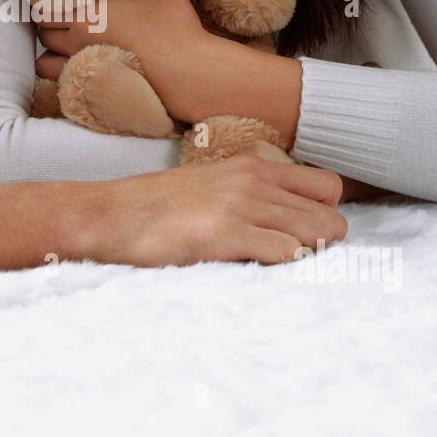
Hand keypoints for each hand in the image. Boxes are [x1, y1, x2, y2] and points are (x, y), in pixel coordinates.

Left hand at [36, 0, 209, 109]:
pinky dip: (62, 76)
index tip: (55, 0)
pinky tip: (79, 69)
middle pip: (43, 35)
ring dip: (50, 55)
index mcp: (88, 14)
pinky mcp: (95, 87)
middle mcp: (78, 41)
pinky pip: (62, 84)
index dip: (46, 5)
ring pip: (45, 63)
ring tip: (65, 47)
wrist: (187, 72)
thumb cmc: (173, 29)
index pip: (44, 10)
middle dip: (49, 27)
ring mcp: (85, 67)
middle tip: (63, 20)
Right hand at [78, 155, 346, 265]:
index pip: (328, 187)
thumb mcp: (210, 186)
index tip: (306, 236)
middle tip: (292, 261)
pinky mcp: (226, 233)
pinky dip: (284, 266)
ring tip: (274, 267)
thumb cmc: (154, 209)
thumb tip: (286, 220)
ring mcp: (242, 205)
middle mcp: (254, 180)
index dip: (324, 216)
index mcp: (252, 166)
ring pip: (316, 234)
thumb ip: (249, 194)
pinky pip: (287, 252)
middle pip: (330, 216)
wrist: (106, 216)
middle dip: (321, 244)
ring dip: (305, 257)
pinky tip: (259, 270)